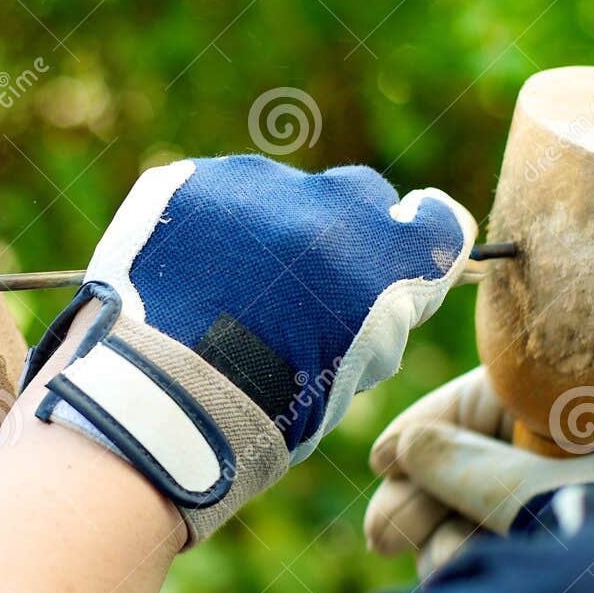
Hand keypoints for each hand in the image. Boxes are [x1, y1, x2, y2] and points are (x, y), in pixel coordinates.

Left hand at [22, 155, 476, 544]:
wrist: (159, 404)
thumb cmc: (264, 412)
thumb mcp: (352, 374)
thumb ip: (378, 315)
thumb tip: (383, 291)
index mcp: (386, 255)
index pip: (434, 221)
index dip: (414, 246)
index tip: (396, 263)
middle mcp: (329, 201)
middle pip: (357, 196)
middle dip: (340, 236)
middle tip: (296, 293)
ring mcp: (253, 183)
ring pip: (279, 193)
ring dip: (267, 230)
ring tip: (225, 297)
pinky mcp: (188, 181)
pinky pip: (213, 193)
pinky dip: (207, 227)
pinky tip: (186, 279)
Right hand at [365, 367, 593, 577]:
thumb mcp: (524, 487)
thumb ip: (460, 465)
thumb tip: (406, 448)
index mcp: (577, 406)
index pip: (479, 404)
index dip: (423, 430)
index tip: (381, 460)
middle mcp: (573, 450)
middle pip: (470, 463)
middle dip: (420, 500)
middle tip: (382, 537)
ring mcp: (570, 500)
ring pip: (478, 512)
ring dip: (444, 540)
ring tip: (444, 567)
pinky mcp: (567, 545)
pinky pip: (503, 545)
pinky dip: (474, 562)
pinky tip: (457, 579)